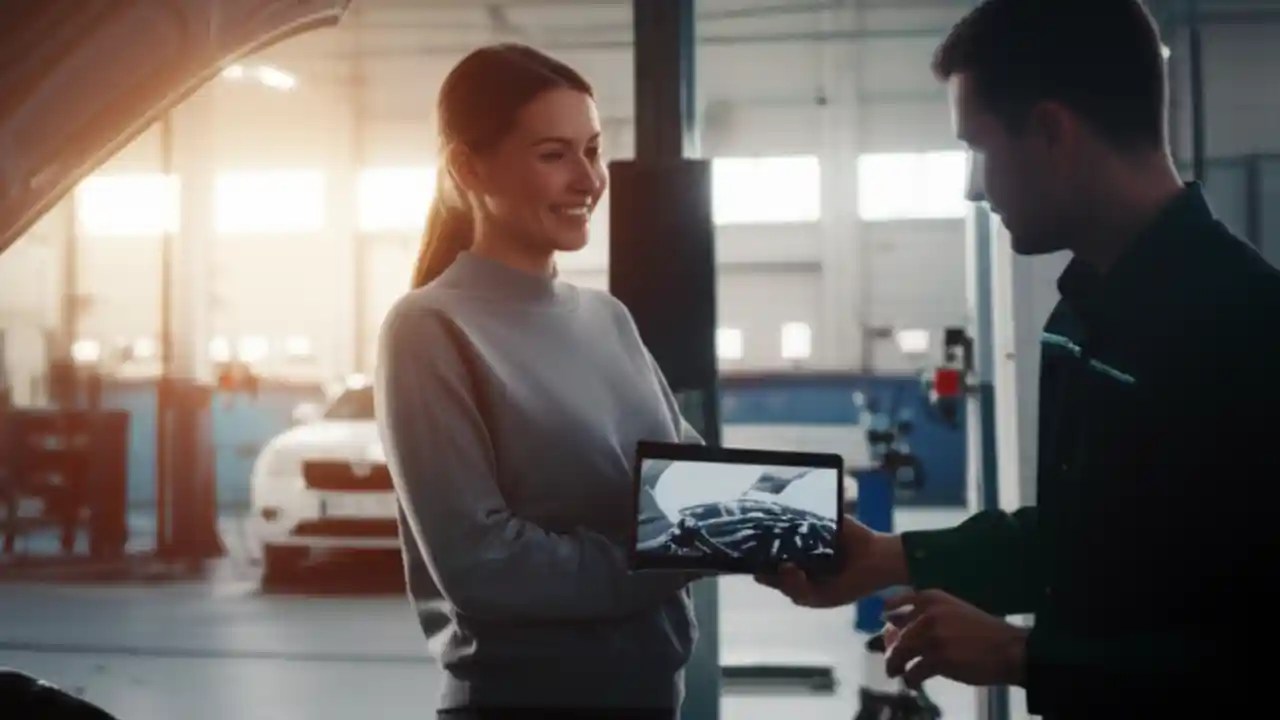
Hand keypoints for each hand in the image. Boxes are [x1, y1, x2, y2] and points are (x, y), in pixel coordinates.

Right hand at [753, 515, 906, 607]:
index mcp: (801, 560)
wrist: (878, 553)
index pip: (773, 562)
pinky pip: (802, 596)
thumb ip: (804, 518)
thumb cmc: (853, 537)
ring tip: (783, 565)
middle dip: (763, 571)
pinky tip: (795, 570)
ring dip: (780, 579)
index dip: (759, 558)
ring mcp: (812, 590)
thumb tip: (781, 505)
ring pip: (786, 589)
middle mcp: (803, 577)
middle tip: (754, 562)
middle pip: (774, 579)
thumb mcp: (824, 524)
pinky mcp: (823, 599)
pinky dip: (796, 584)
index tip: (747, 550)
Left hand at [882, 589, 1027, 689]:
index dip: (887, 620)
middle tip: (893, 661)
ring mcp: (932, 637)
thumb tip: (892, 625)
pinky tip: (914, 682)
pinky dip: (910, 680)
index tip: (887, 630)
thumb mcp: (952, 610)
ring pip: (899, 654)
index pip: (893, 605)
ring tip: (897, 673)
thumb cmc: (981, 631)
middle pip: (894, 634)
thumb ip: (925, 614)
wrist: (1009, 649)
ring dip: (894, 666)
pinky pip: (912, 672)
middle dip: (891, 650)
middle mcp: (928, 614)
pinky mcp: (938, 660)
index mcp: (931, 597)